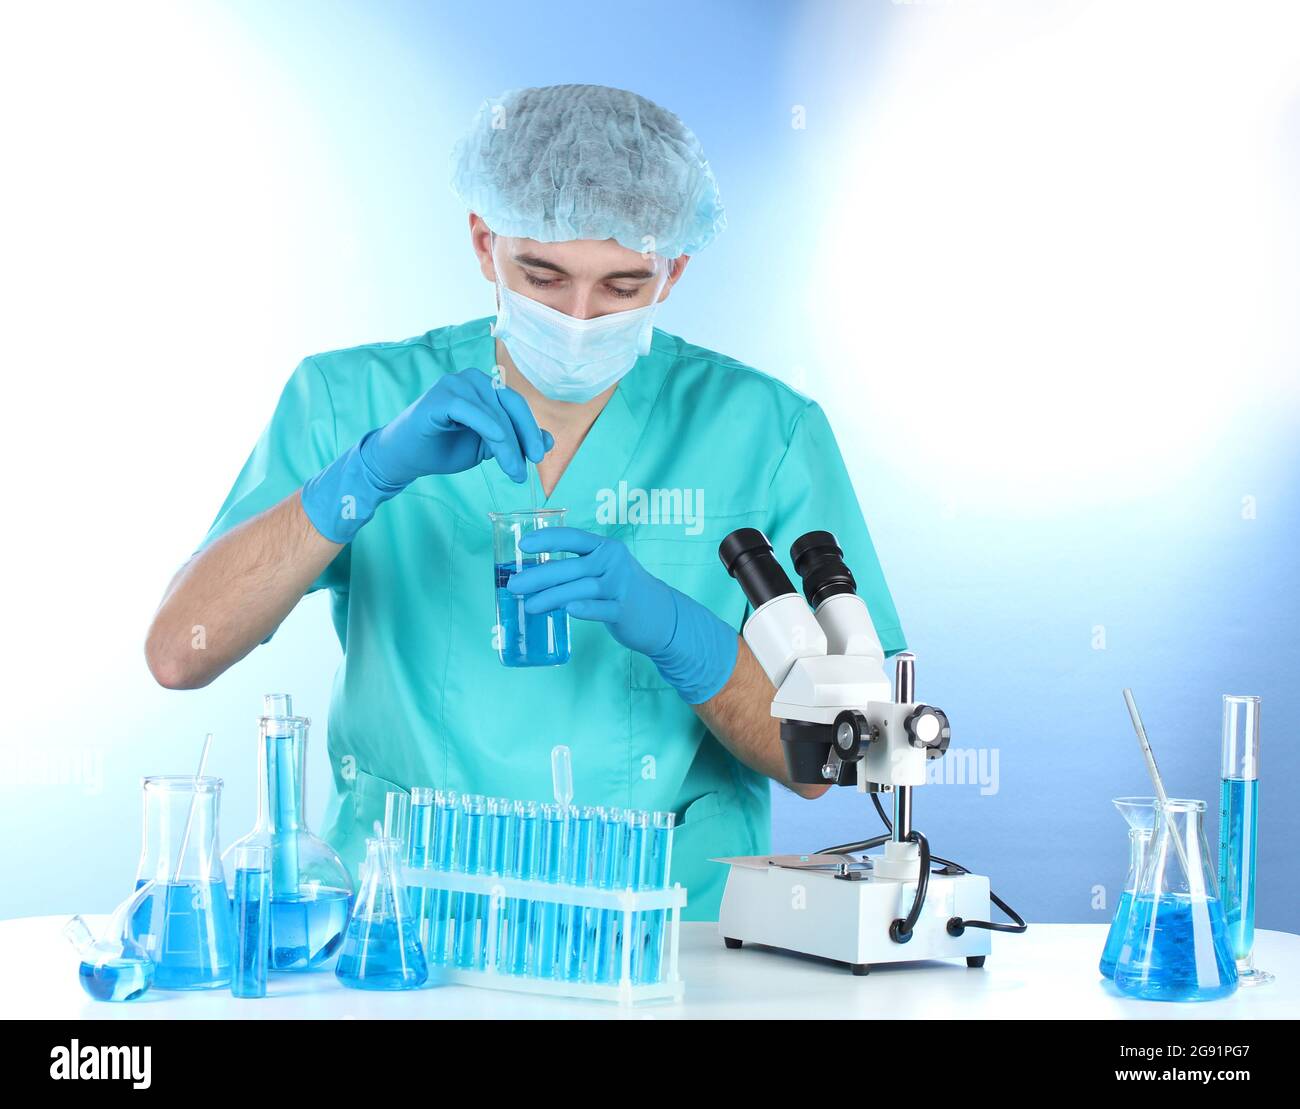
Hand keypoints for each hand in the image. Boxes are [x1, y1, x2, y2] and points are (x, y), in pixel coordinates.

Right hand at [301, 368, 550, 543]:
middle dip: (523, 438)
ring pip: (493, 413)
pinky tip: (498, 442)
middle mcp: (472, 380)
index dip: (530, 429)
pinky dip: (487, 425)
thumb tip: (549, 441)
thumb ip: (515, 441)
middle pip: (509, 406)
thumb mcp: (488, 447)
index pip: (516, 405)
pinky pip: (470, 410)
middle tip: (530, 466)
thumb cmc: (444, 449)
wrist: (406, 457)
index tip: (539, 456)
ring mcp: (455, 384)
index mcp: (485, 388)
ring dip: (507, 443)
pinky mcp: (440, 396)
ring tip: (513, 470)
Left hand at [506, 527, 738, 703]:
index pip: (573, 538)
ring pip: (581, 588)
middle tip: (514, 585)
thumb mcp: (602, 571)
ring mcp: (620, 585)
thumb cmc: (621, 590)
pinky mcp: (625, 610)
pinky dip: (585, 609)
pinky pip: (602, 609)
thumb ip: (574, 570)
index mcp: (604, 548)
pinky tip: (568, 611)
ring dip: (553, 596)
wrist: (660, 614)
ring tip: (529, 605)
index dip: (547, 539)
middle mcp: (613, 562)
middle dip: (540, 575)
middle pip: (571, 567)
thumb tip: (530, 578)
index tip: (522, 545)